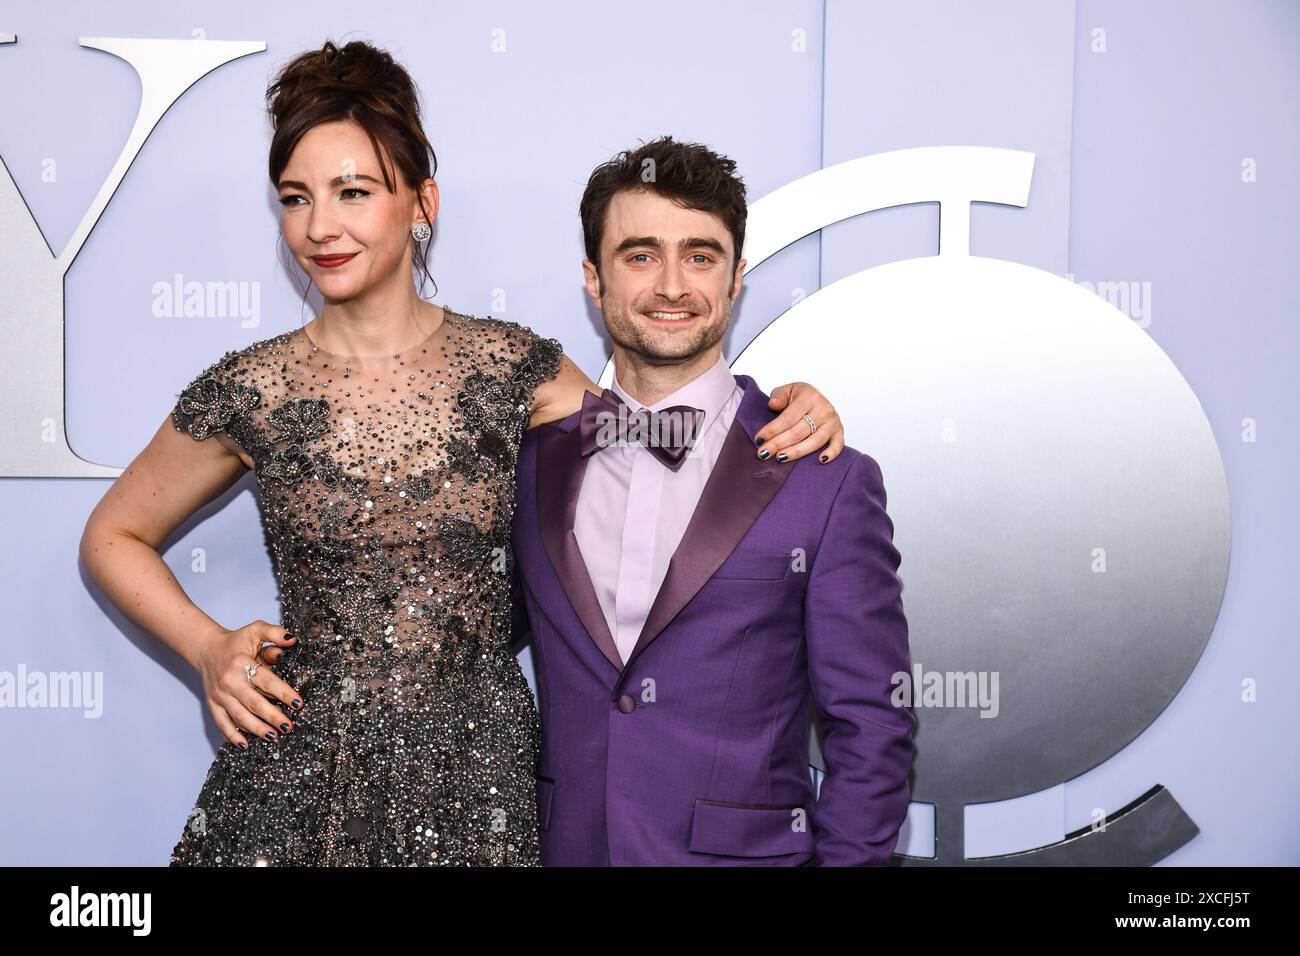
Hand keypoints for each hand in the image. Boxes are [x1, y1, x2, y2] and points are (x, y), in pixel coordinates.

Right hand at [193, 620, 300, 747]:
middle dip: (273, 716)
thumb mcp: (255, 630)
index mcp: (242, 663)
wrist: (206, 649)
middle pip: (254, 703)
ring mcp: (219, 695)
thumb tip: (293, 640)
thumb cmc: (236, 641)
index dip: (283, 693)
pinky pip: (222, 723)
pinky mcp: (212, 704)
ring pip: (239, 716)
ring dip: (257, 729)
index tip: (298, 703)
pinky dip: (232, 735)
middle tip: (289, 726)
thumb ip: (275, 633)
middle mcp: (230, 681)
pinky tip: (245, 745)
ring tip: (274, 736)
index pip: (267, 680)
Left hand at [755, 382, 844, 463]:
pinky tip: (820, 460)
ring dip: (797, 452)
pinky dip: (832, 453)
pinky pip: (838, 444)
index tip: (759, 439)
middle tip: (763, 453)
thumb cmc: (798, 397)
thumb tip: (774, 404)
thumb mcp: (787, 390)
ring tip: (780, 458)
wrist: (816, 397)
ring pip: (815, 441)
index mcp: (809, 397)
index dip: (773, 430)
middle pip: (799, 431)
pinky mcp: (839, 431)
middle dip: (779, 444)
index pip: (788, 418)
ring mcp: (833, 421)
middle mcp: (823, 409)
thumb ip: (778, 396)